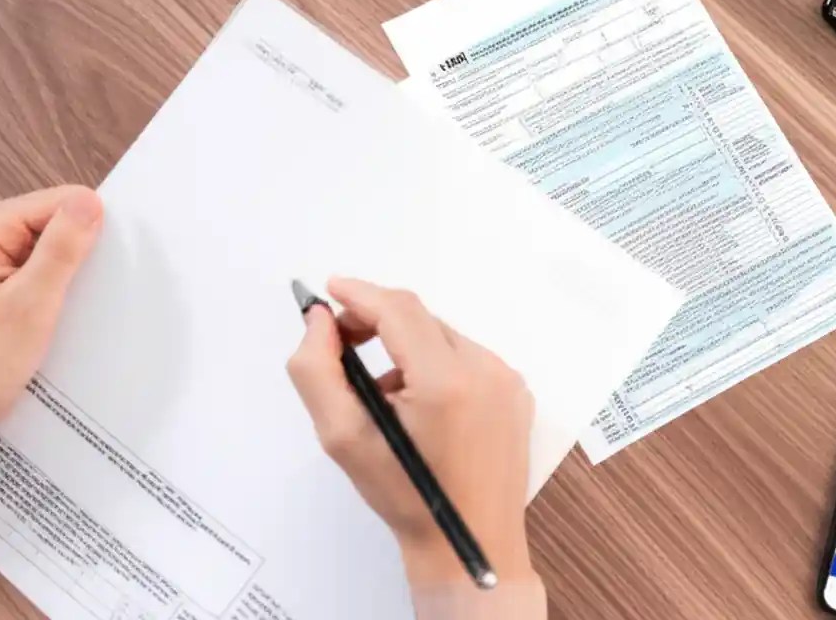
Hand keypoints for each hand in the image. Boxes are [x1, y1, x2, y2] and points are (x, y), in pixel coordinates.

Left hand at [0, 186, 102, 502]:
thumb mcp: (29, 304)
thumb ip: (61, 249)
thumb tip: (90, 202)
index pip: (65, 201)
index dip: (96, 228)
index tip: (120, 261)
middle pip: (59, 226)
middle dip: (88, 256)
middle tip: (107, 294)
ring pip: (52, 258)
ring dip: (75, 283)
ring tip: (89, 314)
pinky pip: (40, 284)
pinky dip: (60, 302)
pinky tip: (69, 326)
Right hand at [287, 278, 536, 586]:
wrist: (469, 545)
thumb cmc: (405, 498)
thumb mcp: (344, 438)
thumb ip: (319, 371)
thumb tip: (320, 320)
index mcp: (447, 381)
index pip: (398, 310)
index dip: (360, 295)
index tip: (329, 292)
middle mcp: (486, 371)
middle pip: (420, 320)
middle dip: (377, 322)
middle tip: (340, 343)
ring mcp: (507, 382)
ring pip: (443, 339)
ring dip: (406, 349)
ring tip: (380, 394)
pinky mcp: (517, 395)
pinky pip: (467, 360)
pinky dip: (436, 367)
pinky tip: (418, 406)